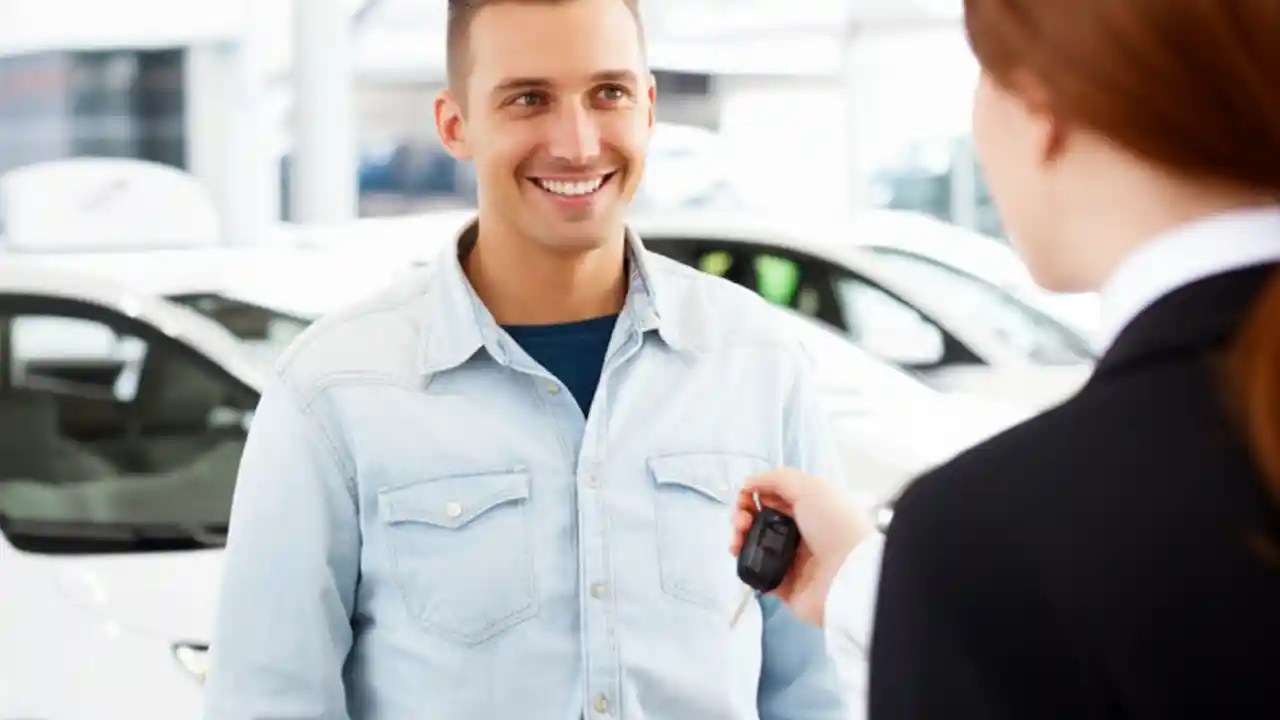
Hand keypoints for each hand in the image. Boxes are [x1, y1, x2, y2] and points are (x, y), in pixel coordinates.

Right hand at [729, 468, 877, 626]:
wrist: (849, 574)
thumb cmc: (834, 524)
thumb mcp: (810, 488)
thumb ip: (777, 478)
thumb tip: (748, 482)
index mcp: (807, 509)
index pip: (771, 498)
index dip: (753, 495)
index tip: (744, 498)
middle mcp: (798, 533)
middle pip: (759, 521)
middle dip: (742, 516)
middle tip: (742, 520)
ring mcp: (790, 560)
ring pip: (753, 546)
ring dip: (739, 537)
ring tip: (737, 538)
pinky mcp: (783, 585)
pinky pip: (756, 573)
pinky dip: (744, 563)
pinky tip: (741, 555)